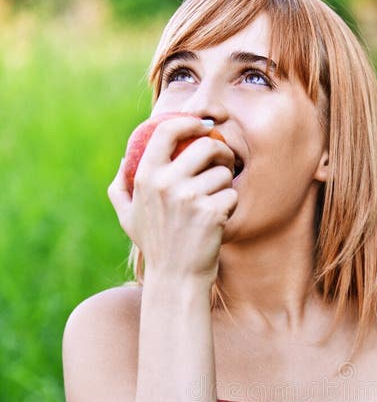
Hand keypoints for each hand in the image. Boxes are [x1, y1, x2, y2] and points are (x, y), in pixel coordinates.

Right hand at [108, 115, 237, 281]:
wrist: (176, 279)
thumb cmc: (155, 246)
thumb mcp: (128, 217)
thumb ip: (120, 187)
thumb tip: (124, 159)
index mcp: (146, 177)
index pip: (167, 132)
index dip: (190, 122)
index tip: (204, 126)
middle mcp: (166, 183)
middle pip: (205, 146)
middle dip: (221, 152)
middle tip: (224, 162)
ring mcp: (190, 198)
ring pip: (223, 173)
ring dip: (225, 185)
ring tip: (215, 202)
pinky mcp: (212, 213)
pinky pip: (232, 195)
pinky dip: (230, 206)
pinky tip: (219, 220)